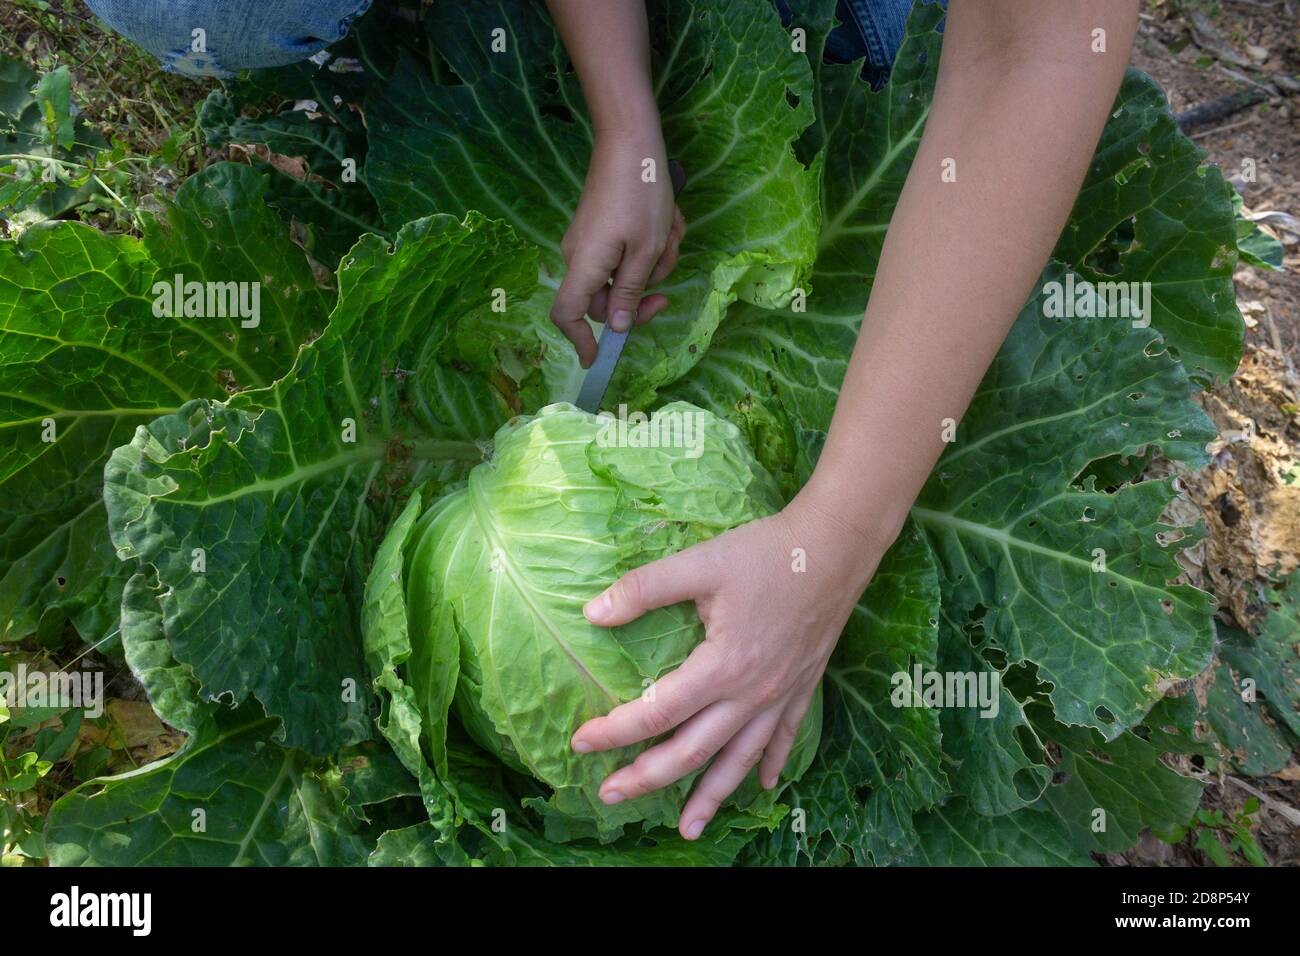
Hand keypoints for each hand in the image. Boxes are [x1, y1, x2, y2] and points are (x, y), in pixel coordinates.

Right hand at [550, 128, 685, 366]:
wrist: (630, 142)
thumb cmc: (641, 193)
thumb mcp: (646, 249)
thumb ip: (631, 292)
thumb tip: (618, 328)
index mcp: (585, 265)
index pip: (568, 314)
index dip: (580, 340)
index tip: (597, 358)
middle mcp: (579, 257)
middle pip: (607, 299)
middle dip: (643, 292)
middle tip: (668, 286)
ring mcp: (589, 241)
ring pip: (624, 274)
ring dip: (654, 262)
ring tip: (671, 232)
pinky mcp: (600, 228)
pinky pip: (625, 252)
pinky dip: (648, 246)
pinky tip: (666, 223)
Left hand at [571, 493, 896, 839]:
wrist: (836, 547)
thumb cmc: (766, 552)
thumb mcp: (700, 562)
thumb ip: (645, 588)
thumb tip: (592, 612)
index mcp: (723, 665)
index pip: (657, 712)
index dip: (614, 730)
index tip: (581, 742)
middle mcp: (753, 692)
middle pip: (694, 750)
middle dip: (648, 778)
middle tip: (610, 794)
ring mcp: (781, 694)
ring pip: (740, 758)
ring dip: (711, 796)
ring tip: (686, 828)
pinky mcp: (803, 686)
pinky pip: (784, 737)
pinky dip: (769, 764)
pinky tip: (761, 786)